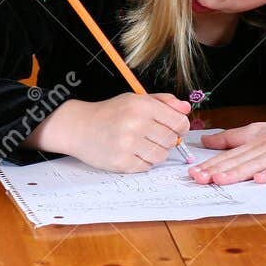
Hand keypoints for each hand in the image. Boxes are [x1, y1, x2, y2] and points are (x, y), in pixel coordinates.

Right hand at [30, 92, 192, 172]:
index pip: (180, 122)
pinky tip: (131, 153)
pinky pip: (147, 167)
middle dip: (166, 140)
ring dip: (155, 152)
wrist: (78, 127)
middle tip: (151, 136)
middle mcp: (136, 124)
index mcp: (142, 106)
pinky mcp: (122, 162)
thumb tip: (187, 109)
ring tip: (140, 145)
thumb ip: (163, 102)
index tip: (173, 128)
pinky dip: (142, 162)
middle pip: (172, 141)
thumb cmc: (109, 113)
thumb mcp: (135, 99)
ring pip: (162, 156)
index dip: (180, 127)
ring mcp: (128, 145)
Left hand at [189, 101, 265, 184]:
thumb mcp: (256, 132)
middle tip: (197, 178)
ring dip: (238, 172)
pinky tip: (261, 179)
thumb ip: (230, 138)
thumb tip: (205, 142)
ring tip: (220, 180)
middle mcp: (264, 147)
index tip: (192, 172)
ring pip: (257, 164)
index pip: (228, 155)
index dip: (210, 164)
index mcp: (253, 143)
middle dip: (217, 170)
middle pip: (238, 160)